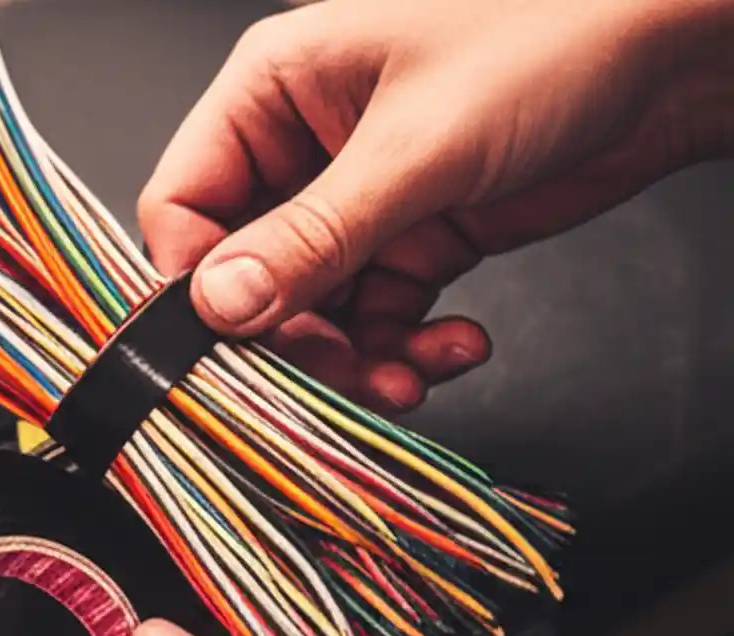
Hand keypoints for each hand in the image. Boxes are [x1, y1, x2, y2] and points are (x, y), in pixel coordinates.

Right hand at [140, 0, 733, 413]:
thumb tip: (219, 304)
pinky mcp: (411, 238)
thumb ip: (313, 236)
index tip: (223, 345)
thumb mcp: (415, 149)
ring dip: (354, 357)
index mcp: (272, 92)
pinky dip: (405, 347)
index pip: (184, 202)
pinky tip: (453, 346)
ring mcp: (357, 199)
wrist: (669, 59)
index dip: (192, 282)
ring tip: (406, 378)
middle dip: (292, 334)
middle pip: (247, 271)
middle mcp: (302, 148)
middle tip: (336, 372)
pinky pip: (378, 315)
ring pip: (313, 308)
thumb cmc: (548, 40)